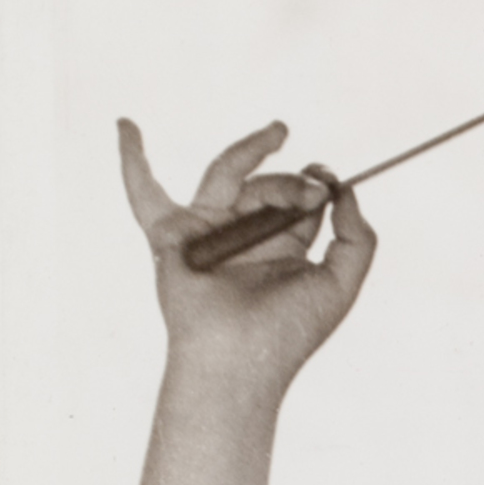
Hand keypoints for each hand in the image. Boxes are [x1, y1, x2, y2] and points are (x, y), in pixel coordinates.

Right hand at [118, 119, 376, 392]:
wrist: (238, 358)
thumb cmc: (288, 332)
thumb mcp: (341, 284)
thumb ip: (357, 240)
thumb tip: (345, 192)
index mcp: (284, 249)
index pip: (302, 202)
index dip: (317, 183)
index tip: (329, 179)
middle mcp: (245, 237)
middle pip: (268, 185)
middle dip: (291, 182)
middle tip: (310, 190)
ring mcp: (207, 230)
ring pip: (228, 173)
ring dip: (253, 152)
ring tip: (279, 134)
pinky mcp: (170, 234)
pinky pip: (144, 192)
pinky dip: (132, 160)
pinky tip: (126, 125)